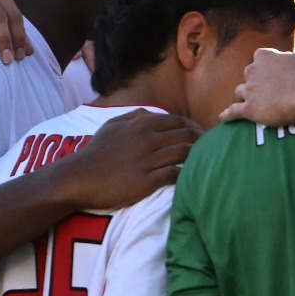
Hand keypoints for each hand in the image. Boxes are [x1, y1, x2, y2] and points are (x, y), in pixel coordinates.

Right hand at [55, 109, 198, 208]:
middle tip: (215, 149)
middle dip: (203, 141)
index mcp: (141, 124)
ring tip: (209, 163)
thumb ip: (134, 116)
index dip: (194, 127)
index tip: (203, 135)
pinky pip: (175, 175)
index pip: (178, 121)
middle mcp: (147, 139)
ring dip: (200, 157)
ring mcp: (147, 160)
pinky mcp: (146, 181)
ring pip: (185, 154)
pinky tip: (194, 178)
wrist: (79, 177)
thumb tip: (153, 113)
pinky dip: (187, 175)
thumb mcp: (112, 125)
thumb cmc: (96, 152)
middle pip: (186, 136)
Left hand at [222, 49, 294, 126]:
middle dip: (255, 81)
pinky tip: (223, 117)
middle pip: (248, 75)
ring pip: (240, 92)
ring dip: (246, 95)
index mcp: (264, 56)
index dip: (267, 66)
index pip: (260, 57)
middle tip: (268, 88)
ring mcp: (249, 90)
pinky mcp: (248, 108)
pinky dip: (229, 114)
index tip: (276, 72)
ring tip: (253, 102)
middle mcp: (252, 71)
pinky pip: (234, 111)